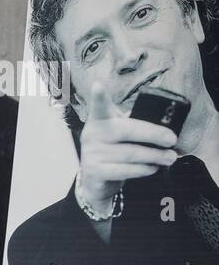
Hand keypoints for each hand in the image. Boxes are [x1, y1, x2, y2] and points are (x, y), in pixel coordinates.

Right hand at [76, 82, 177, 214]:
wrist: (95, 179)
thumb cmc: (113, 151)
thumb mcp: (118, 134)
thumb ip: (133, 125)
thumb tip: (165, 128)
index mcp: (100, 120)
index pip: (99, 107)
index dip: (99, 96)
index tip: (98, 86)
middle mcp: (92, 135)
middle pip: (127, 130)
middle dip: (153, 134)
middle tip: (172, 140)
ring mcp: (92, 153)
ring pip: (130, 153)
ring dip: (155, 156)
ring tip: (170, 157)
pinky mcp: (95, 171)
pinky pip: (125, 170)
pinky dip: (143, 169)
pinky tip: (152, 168)